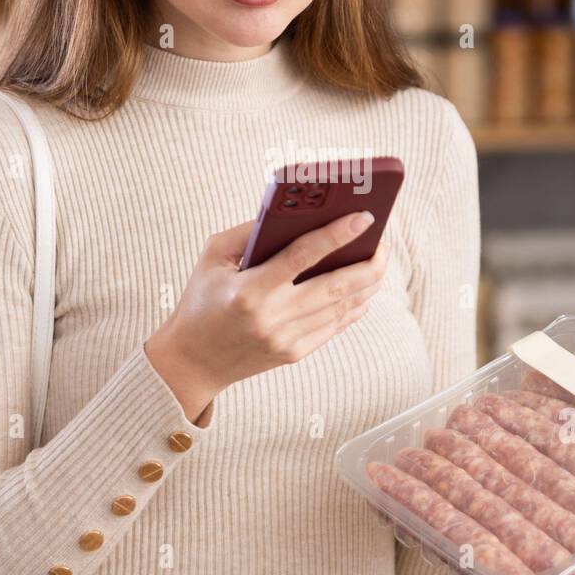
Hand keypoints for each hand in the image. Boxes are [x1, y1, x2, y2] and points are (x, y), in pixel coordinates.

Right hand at [145, 211, 389, 415]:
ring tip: (378, 261)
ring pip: (342, 307)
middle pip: (336, 286)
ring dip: (368, 283)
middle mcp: (272, 317)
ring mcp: (286, 339)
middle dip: (369, 262)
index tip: (364, 217)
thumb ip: (250, 231)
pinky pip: (335, 326)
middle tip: (383, 242)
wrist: (192, 361)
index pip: (303, 255)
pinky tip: (364, 289)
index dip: (337, 234)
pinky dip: (355, 305)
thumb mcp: (213, 257)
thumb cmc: (201, 300)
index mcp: (249, 290)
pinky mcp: (294, 354)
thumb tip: (296, 213)